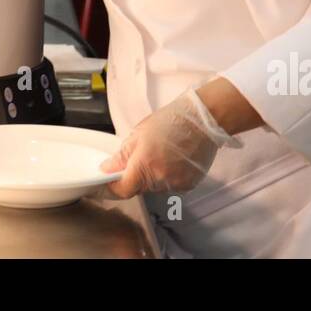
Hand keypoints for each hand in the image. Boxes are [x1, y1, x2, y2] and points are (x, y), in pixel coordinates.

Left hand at [101, 87, 240, 197]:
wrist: (203, 119)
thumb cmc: (172, 120)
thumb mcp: (139, 133)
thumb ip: (122, 156)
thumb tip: (107, 170)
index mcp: (144, 165)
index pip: (122, 190)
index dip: (111, 188)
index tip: (106, 183)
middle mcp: (160, 179)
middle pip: (138, 188)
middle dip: (134, 176)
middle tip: (140, 155)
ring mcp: (176, 184)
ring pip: (154, 187)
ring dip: (152, 175)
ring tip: (161, 153)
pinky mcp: (188, 185)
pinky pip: (170, 185)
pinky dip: (167, 176)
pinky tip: (173, 158)